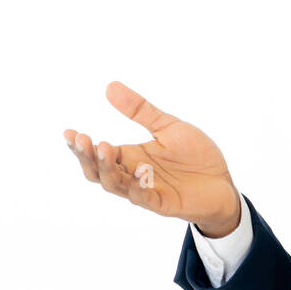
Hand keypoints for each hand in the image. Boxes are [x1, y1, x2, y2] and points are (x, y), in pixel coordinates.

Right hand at [64, 81, 241, 235]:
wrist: (223, 182)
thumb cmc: (195, 156)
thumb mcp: (169, 127)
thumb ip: (140, 110)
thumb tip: (110, 86)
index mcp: (130, 156)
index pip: (97, 153)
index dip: (80, 146)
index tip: (68, 131)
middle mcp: (132, 174)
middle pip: (98, 171)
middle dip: (87, 156)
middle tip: (81, 139)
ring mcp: (146, 190)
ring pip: (115, 185)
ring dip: (108, 168)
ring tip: (105, 147)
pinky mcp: (163, 203)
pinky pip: (144, 196)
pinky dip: (138, 185)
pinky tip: (139, 170)